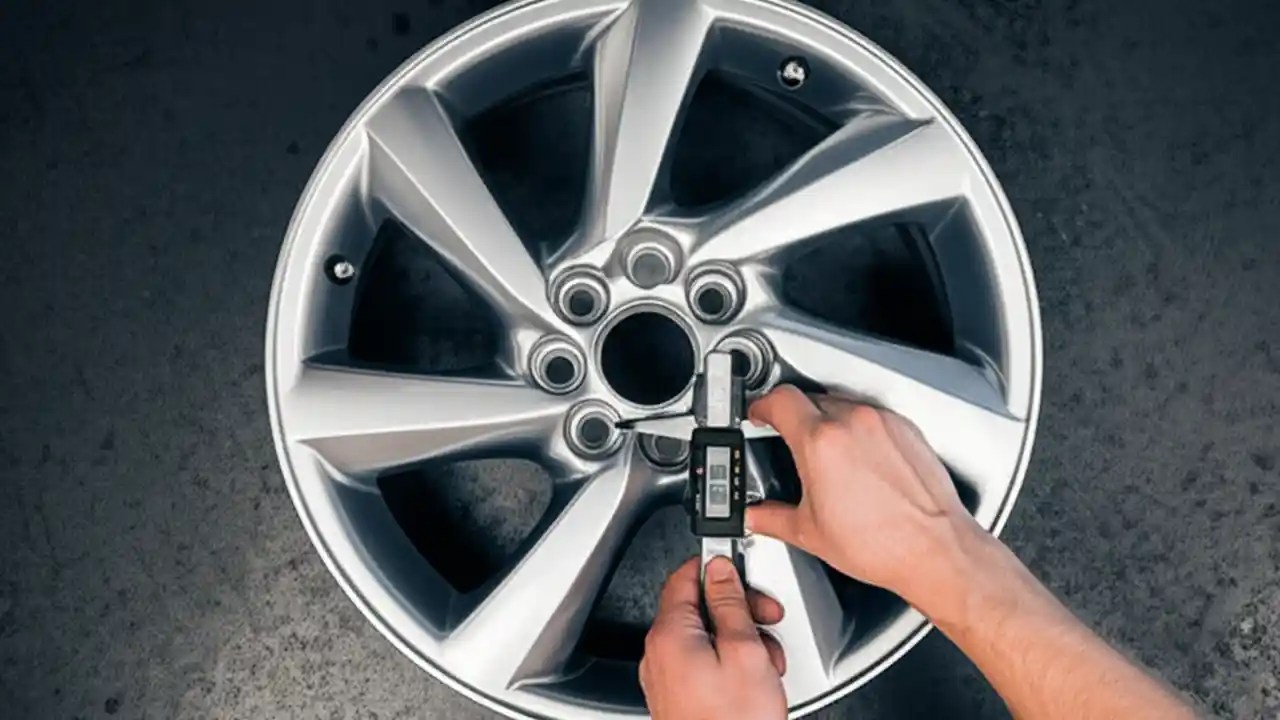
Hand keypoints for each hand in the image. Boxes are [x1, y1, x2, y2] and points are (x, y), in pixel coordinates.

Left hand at [640, 557, 786, 719]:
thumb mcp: (745, 652)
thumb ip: (731, 605)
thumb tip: (720, 571)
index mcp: (670, 635)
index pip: (684, 577)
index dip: (717, 569)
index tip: (741, 571)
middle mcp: (659, 654)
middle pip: (696, 608)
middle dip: (737, 609)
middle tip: (766, 620)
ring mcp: (666, 678)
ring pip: (704, 637)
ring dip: (739, 639)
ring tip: (766, 662)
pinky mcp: (677, 698)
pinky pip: (702, 664)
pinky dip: (729, 663)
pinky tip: (753, 679)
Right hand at [746, 385, 981, 600]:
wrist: (935, 549)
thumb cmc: (883, 544)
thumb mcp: (809, 533)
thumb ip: (771, 517)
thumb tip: (755, 514)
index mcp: (821, 442)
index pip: (780, 399)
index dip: (762, 405)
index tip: (759, 415)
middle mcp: (853, 422)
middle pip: (809, 399)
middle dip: (793, 417)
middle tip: (787, 441)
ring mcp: (882, 423)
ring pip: (842, 405)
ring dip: (826, 422)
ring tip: (826, 457)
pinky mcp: (905, 429)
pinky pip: (871, 417)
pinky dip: (858, 430)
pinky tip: (858, 462)